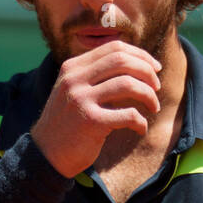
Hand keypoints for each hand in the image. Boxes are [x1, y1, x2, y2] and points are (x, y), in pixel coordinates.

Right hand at [30, 40, 161, 178]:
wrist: (46, 154)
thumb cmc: (68, 123)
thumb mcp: (74, 90)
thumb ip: (96, 76)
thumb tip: (137, 65)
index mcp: (73, 67)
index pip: (114, 48)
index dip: (140, 55)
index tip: (154, 68)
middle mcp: (75, 79)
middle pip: (122, 61)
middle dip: (147, 72)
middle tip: (156, 88)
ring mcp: (81, 100)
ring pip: (128, 84)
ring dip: (149, 96)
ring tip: (153, 107)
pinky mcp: (90, 122)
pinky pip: (128, 115)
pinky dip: (141, 121)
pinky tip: (140, 128)